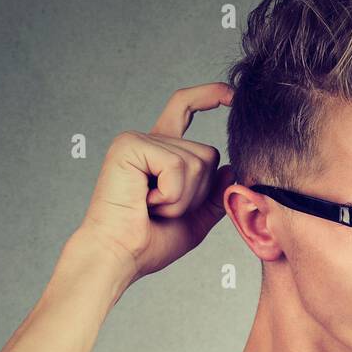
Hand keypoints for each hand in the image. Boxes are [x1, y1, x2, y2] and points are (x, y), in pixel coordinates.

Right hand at [74, 82, 235, 287]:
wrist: (120, 257)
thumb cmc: (148, 243)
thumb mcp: (194, 221)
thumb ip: (214, 196)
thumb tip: (230, 169)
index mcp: (160, 153)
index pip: (185, 109)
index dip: (209, 96)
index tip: (232, 94)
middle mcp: (148, 140)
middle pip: (208, 153)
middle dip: (198, 193)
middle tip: (162, 210)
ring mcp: (137, 139)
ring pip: (197, 162)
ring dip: (183, 198)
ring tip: (152, 208)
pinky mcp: (130, 145)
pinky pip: (177, 165)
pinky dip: (171, 194)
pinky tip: (146, 203)